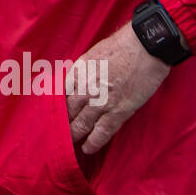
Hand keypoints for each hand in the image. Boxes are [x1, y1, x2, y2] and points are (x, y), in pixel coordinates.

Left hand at [67, 23, 170, 154]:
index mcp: (78, 71)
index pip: (58, 95)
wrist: (145, 45)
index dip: (55, 108)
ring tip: (69, 144)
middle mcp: (86, 88)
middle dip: (61, 124)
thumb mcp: (93, 54)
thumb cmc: (122, 46)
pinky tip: (87, 149)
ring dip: (74, 135)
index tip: (50, 116)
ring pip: (81, 124)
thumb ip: (82, 70)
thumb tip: (75, 82)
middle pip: (67, 112)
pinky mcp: (119, 110)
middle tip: (55, 135)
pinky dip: (93, 142)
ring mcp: (101, 101)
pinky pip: (102, 131)